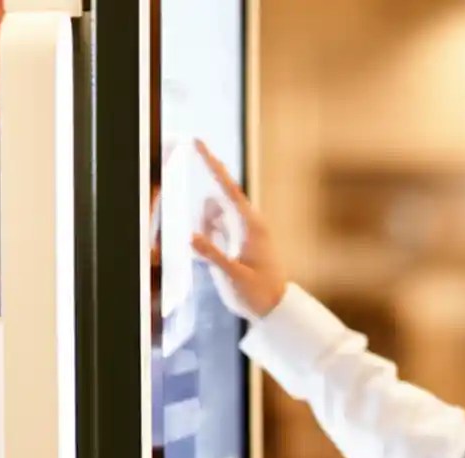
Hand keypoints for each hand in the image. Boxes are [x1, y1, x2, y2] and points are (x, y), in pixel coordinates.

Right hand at [190, 138, 288, 318]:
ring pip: (212, 215)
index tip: (197, 142)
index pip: (226, 187)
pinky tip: (218, 262)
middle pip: (217, 198)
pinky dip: (207, 238)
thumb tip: (189, 235)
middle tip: (210, 225)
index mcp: (251, 225)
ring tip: (224, 262)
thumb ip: (212, 255)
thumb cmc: (259, 293)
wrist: (274, 308)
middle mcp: (247, 223)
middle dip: (205, 208)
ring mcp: (240, 231)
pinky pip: (213, 230)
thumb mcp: (233, 276)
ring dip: (205, 228)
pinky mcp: (234, 241)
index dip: (211, 164)